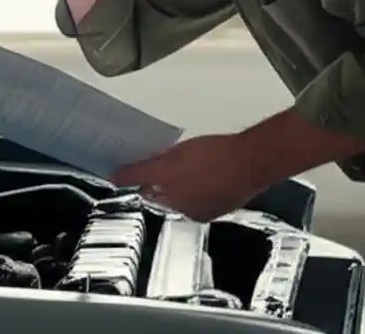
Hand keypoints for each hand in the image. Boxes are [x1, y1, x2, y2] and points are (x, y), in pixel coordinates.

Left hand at [111, 134, 263, 221]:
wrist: (249, 164)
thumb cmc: (218, 151)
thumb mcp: (183, 148)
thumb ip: (162, 158)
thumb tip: (150, 162)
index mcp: (166, 176)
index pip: (136, 178)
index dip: (124, 176)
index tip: (115, 176)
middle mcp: (173, 198)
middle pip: (152, 195)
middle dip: (152, 187)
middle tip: (161, 174)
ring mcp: (189, 209)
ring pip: (171, 204)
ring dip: (173, 195)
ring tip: (189, 179)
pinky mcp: (205, 216)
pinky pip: (189, 210)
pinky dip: (190, 202)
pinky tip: (202, 188)